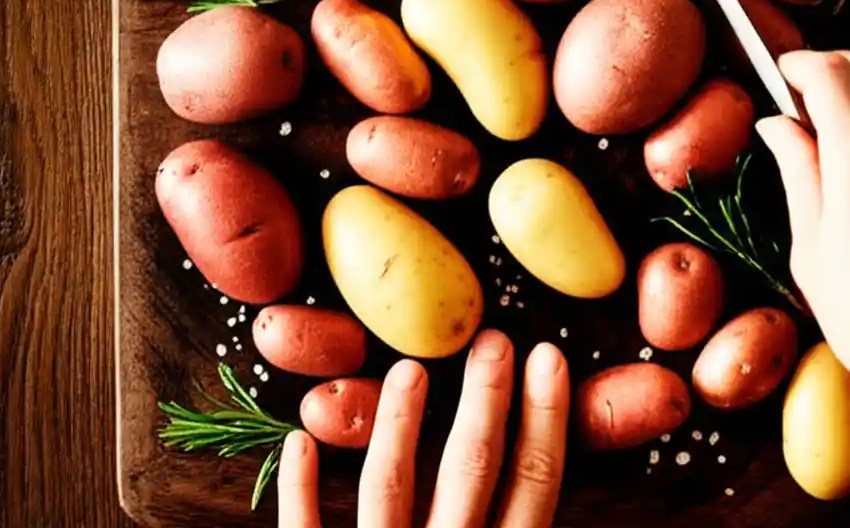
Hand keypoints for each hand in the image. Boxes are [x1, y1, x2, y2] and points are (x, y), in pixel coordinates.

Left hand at [275, 329, 569, 527]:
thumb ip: (520, 526)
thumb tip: (539, 478)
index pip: (534, 483)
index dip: (545, 417)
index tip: (549, 356)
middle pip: (471, 470)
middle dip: (486, 399)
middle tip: (491, 339)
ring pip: (389, 489)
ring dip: (400, 423)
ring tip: (408, 367)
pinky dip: (301, 487)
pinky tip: (300, 440)